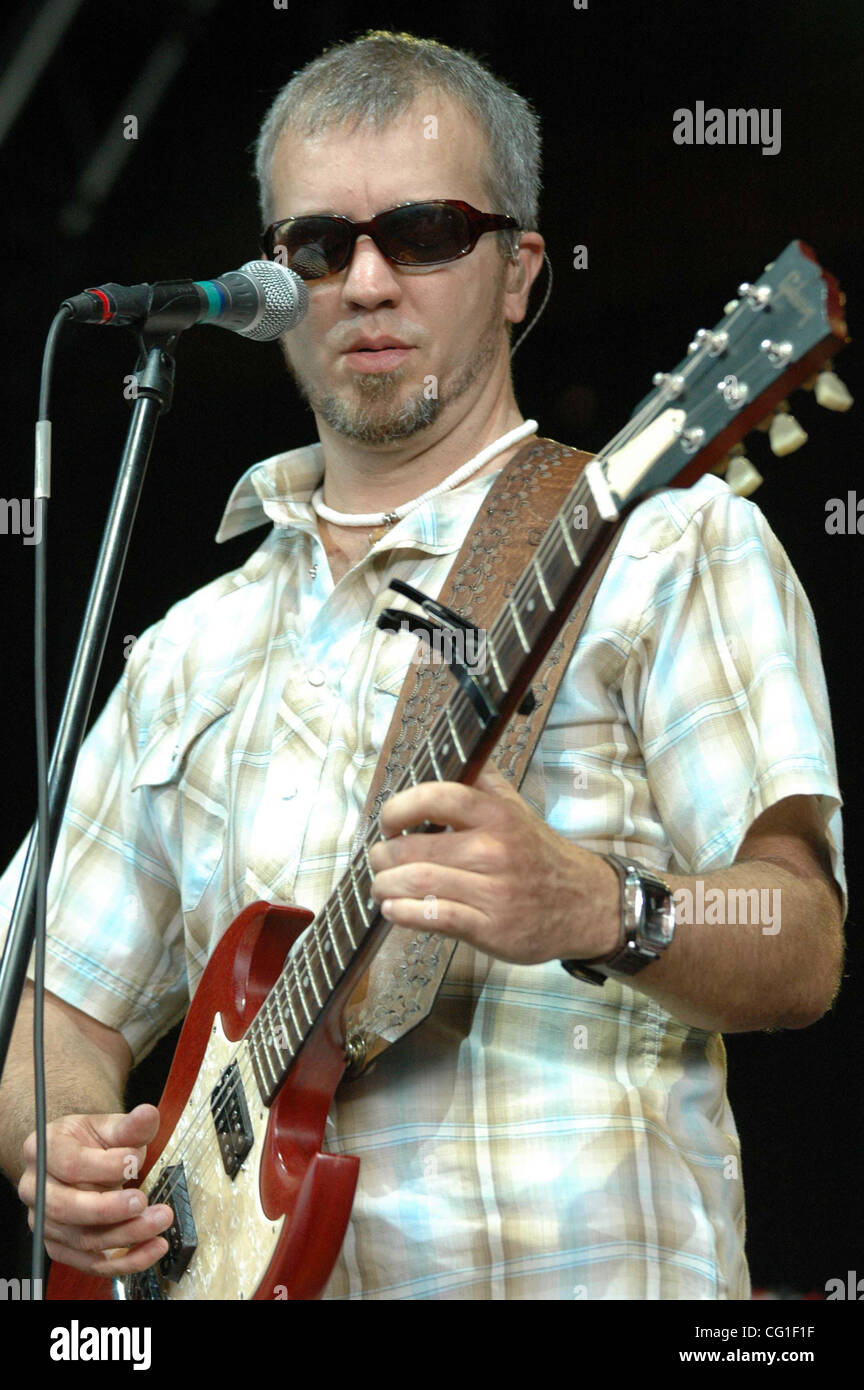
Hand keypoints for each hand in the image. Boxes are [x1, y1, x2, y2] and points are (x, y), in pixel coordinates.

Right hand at [17, 1103, 173, 1275]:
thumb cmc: (89, 1141)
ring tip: (158, 1222)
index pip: (70, 1164)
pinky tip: (152, 1247)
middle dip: (108, 1209)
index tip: (135, 1160)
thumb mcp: (108, 1126)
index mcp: (43, 1151)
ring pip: (80, 1239)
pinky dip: (125, 1260)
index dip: (105, 1166)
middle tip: (143, 1201)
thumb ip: (130, 1125)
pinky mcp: (60, 1246)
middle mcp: (36, 1189)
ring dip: (124, 1235)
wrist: (75, 1158)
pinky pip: (91, 1262)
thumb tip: (148, 1114)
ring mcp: (44, 1221)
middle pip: (65, 1208)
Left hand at [369, 764, 619, 964]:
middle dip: (383, 855)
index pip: (436, 797)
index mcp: (497, 815)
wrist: (585, 905)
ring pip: (417, 883)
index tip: (390, 822)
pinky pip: (432, 917)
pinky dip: (402, 914)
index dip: (399, 808)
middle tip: (378, 858)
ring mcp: (492, 892)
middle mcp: (494, 850)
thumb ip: (482, 782)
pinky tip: (394, 910)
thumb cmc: (539, 855)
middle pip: (414, 848)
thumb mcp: (517, 808)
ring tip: (381, 885)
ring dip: (385, 886)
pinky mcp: (490, 928)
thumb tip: (447, 755)